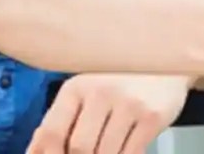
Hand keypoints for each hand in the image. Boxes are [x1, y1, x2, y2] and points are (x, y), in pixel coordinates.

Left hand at [29, 73, 189, 153]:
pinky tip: (123, 148)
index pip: (51, 133)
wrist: (165, 58)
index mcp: (77, 87)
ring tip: (106, 148)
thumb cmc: (121, 78)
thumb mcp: (87, 90)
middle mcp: (101, 92)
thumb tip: (38, 152)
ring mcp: (129, 104)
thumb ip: (64, 119)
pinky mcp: (152, 116)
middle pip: (78, 149)